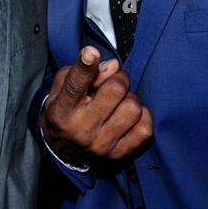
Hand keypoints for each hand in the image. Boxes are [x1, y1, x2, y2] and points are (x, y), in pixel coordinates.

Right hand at [41, 46, 152, 165]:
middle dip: (119, 79)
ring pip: (133, 107)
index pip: (74, 85)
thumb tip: (113, 66)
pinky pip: (145, 128)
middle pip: (115, 89)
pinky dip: (141, 117)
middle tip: (113, 83)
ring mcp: (101, 145)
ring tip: (119, 104)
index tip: (91, 52)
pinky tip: (128, 118)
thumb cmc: (67, 109)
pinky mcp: (119, 155)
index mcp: (62, 111)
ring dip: (130, 99)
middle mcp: (81, 130)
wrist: (65, 149)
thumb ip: (82, 71)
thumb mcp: (62, 87)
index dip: (84, 67)